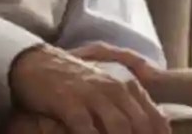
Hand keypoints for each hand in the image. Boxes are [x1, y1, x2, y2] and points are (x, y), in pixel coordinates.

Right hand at [10, 44, 170, 133]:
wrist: (36, 63)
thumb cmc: (74, 81)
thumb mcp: (106, 89)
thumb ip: (127, 106)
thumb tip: (154, 126)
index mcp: (127, 86)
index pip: (156, 119)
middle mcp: (114, 89)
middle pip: (140, 126)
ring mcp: (93, 95)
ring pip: (119, 128)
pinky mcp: (70, 102)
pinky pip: (87, 129)